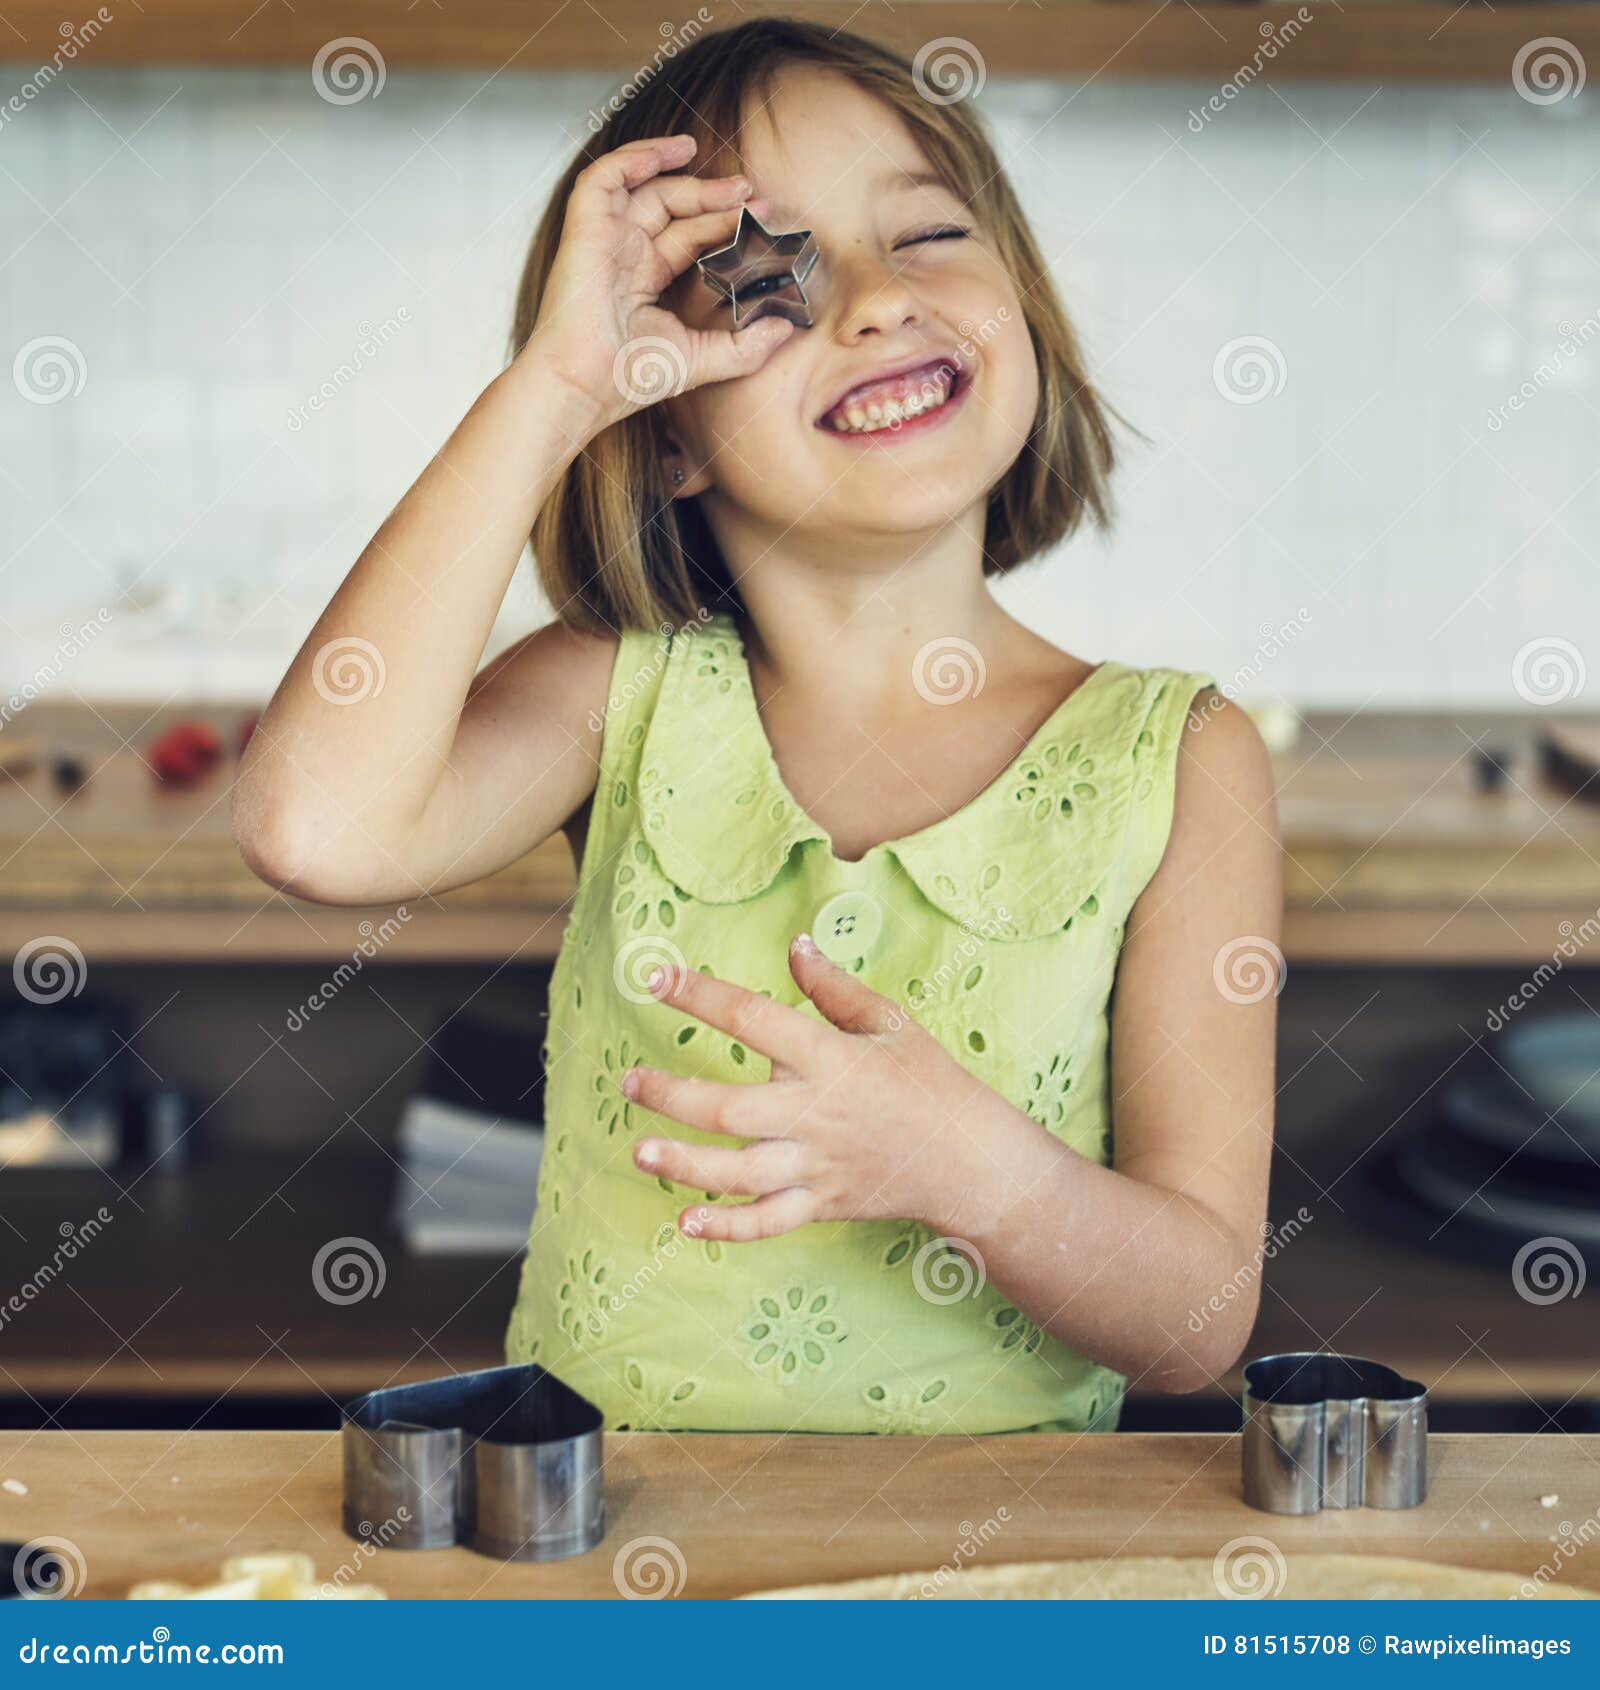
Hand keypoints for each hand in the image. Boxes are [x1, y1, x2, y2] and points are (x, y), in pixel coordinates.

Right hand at [527, 132, 794, 428]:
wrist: (583, 387)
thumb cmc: (626, 380)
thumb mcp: (700, 361)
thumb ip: (745, 348)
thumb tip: (787, 329)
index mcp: (643, 279)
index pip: (689, 238)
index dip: (723, 224)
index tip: (761, 218)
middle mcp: (623, 254)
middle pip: (672, 208)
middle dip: (713, 197)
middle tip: (752, 195)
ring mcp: (604, 238)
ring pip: (644, 186)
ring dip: (683, 172)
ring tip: (728, 177)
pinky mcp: (585, 227)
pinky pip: (606, 175)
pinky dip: (638, 156)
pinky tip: (676, 152)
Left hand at [621, 933, 1002, 1242]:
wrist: (970, 1160)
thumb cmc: (930, 1082)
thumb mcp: (890, 1022)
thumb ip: (834, 987)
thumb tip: (794, 945)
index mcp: (829, 1058)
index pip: (753, 1019)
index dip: (700, 996)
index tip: (655, 979)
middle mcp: (815, 1113)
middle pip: (729, 1107)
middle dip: (671, 1096)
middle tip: (628, 1083)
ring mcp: (815, 1165)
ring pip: (738, 1171)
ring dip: (684, 1164)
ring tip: (639, 1152)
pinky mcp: (821, 1204)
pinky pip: (767, 1221)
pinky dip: (727, 1227)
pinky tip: (685, 1223)